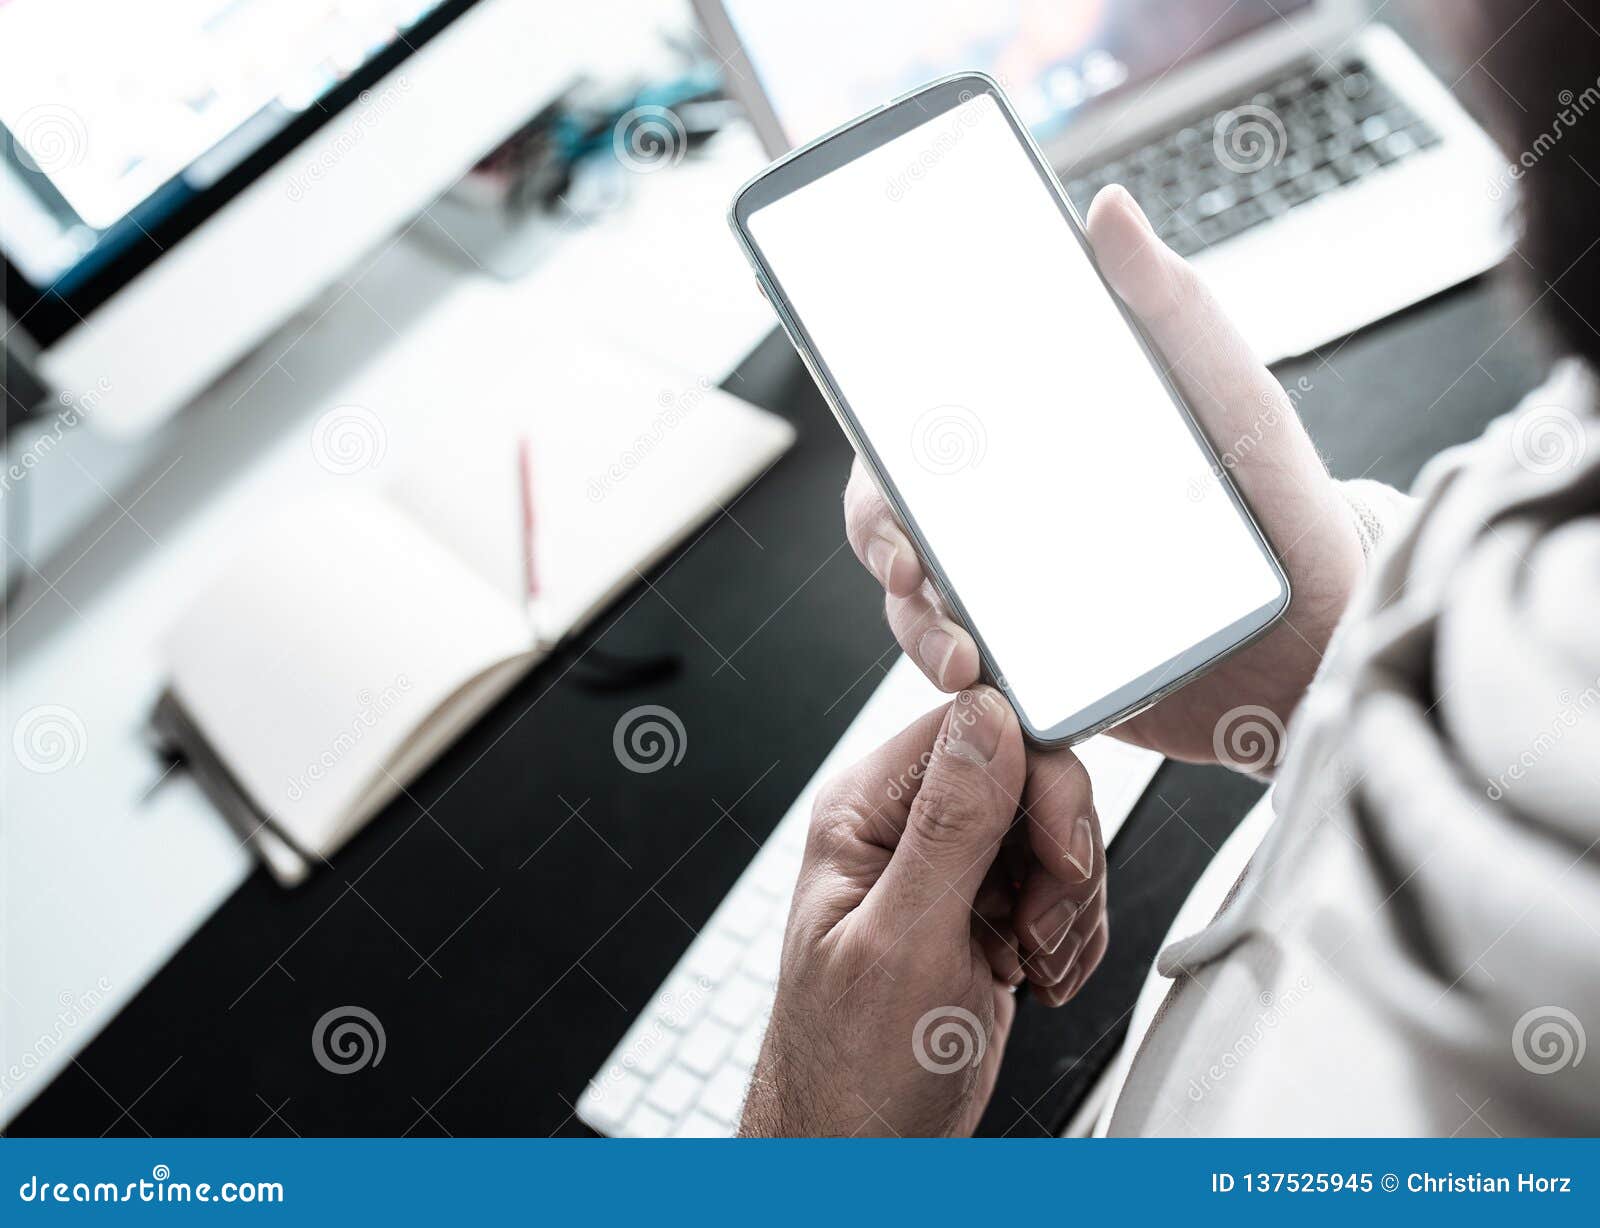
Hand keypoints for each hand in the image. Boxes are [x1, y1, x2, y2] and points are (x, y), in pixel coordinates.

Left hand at [739, 687, 1106, 1137]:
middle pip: (1031, 780)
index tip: (1058, 854)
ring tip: (1029, 963)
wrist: (866, 1151)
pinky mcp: (985, 912)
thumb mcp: (903, 942)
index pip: (977, 730)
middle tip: (1040, 927)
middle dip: (1060, 860)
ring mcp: (949, 872)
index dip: (1038, 781)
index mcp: (866, 811)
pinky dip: (1070, 937)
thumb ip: (950, 825)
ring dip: (1068, 907)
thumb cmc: (851, 1067)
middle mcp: (905, 830)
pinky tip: (1036, 977)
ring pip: (1055, 836)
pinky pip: (1060, 888)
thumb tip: (986, 715)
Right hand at [843, 185, 1365, 766]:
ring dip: (917, 628)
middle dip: (884, 544)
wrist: (1330, 653)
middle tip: (910, 567)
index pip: (932, 434)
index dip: (885, 451)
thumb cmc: (1289, 513)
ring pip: (922, 605)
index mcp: (1047, 449)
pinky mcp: (1045, 672)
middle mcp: (1021, 519)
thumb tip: (1110, 208)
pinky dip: (961, 684)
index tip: (883, 472)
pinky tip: (985, 687)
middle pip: (906, 520)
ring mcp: (1028, 598)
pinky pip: (972, 678)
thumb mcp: (1238, 404)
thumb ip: (1178, 311)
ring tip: (965, 657)